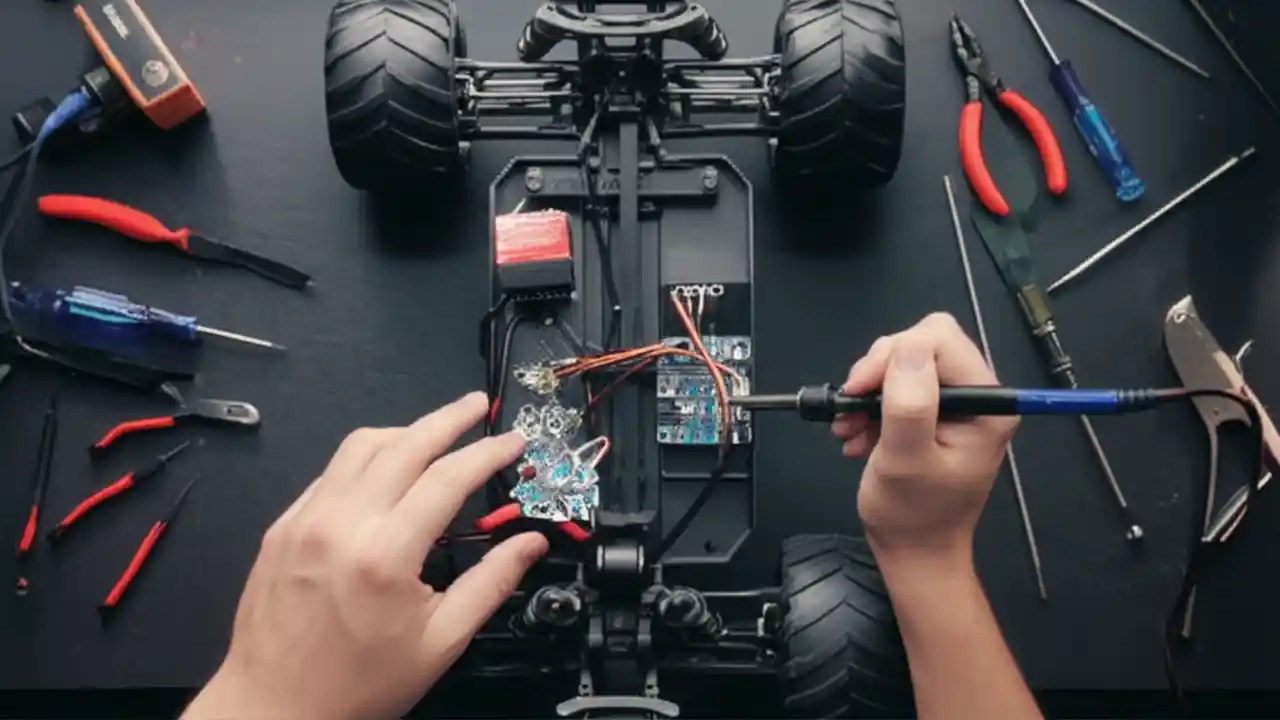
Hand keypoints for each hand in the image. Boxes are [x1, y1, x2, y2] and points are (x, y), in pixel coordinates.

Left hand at [184, 393, 547, 719]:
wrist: (271, 710)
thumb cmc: (358, 686)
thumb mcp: (439, 643)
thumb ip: (490, 585)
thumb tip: (531, 543)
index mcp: (385, 555)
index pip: (447, 478)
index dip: (487, 452)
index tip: (514, 441)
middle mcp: (341, 524)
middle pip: (404, 444)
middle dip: (449, 418)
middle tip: (479, 405)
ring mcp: (305, 520)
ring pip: (360, 447)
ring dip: (404, 431)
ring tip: (437, 433)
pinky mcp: (282, 526)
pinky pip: (330, 473)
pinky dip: (366, 458)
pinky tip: (386, 471)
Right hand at [832, 313, 1016, 563]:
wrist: (915, 553)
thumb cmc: (913, 515)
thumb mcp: (906, 460)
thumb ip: (910, 403)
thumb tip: (907, 347)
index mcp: (986, 404)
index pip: (940, 339)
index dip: (893, 355)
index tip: (860, 389)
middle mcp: (976, 397)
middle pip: (922, 343)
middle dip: (879, 371)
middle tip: (854, 406)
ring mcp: (953, 404)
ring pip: (904, 361)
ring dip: (868, 391)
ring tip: (850, 427)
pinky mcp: (931, 413)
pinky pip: (896, 385)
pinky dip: (869, 405)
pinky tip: (856, 434)